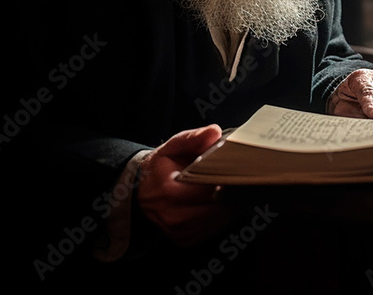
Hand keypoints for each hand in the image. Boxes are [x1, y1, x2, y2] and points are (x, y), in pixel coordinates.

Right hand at [136, 125, 231, 245]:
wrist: (141, 191)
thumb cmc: (160, 168)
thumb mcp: (172, 147)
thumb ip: (193, 138)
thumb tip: (214, 132)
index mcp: (170, 191)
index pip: (209, 188)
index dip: (223, 178)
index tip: (231, 170)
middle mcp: (173, 215)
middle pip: (216, 208)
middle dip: (227, 194)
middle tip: (230, 181)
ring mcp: (178, 231)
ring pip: (216, 221)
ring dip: (224, 207)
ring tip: (222, 192)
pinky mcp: (183, 239)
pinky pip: (210, 231)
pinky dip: (217, 219)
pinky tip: (214, 205)